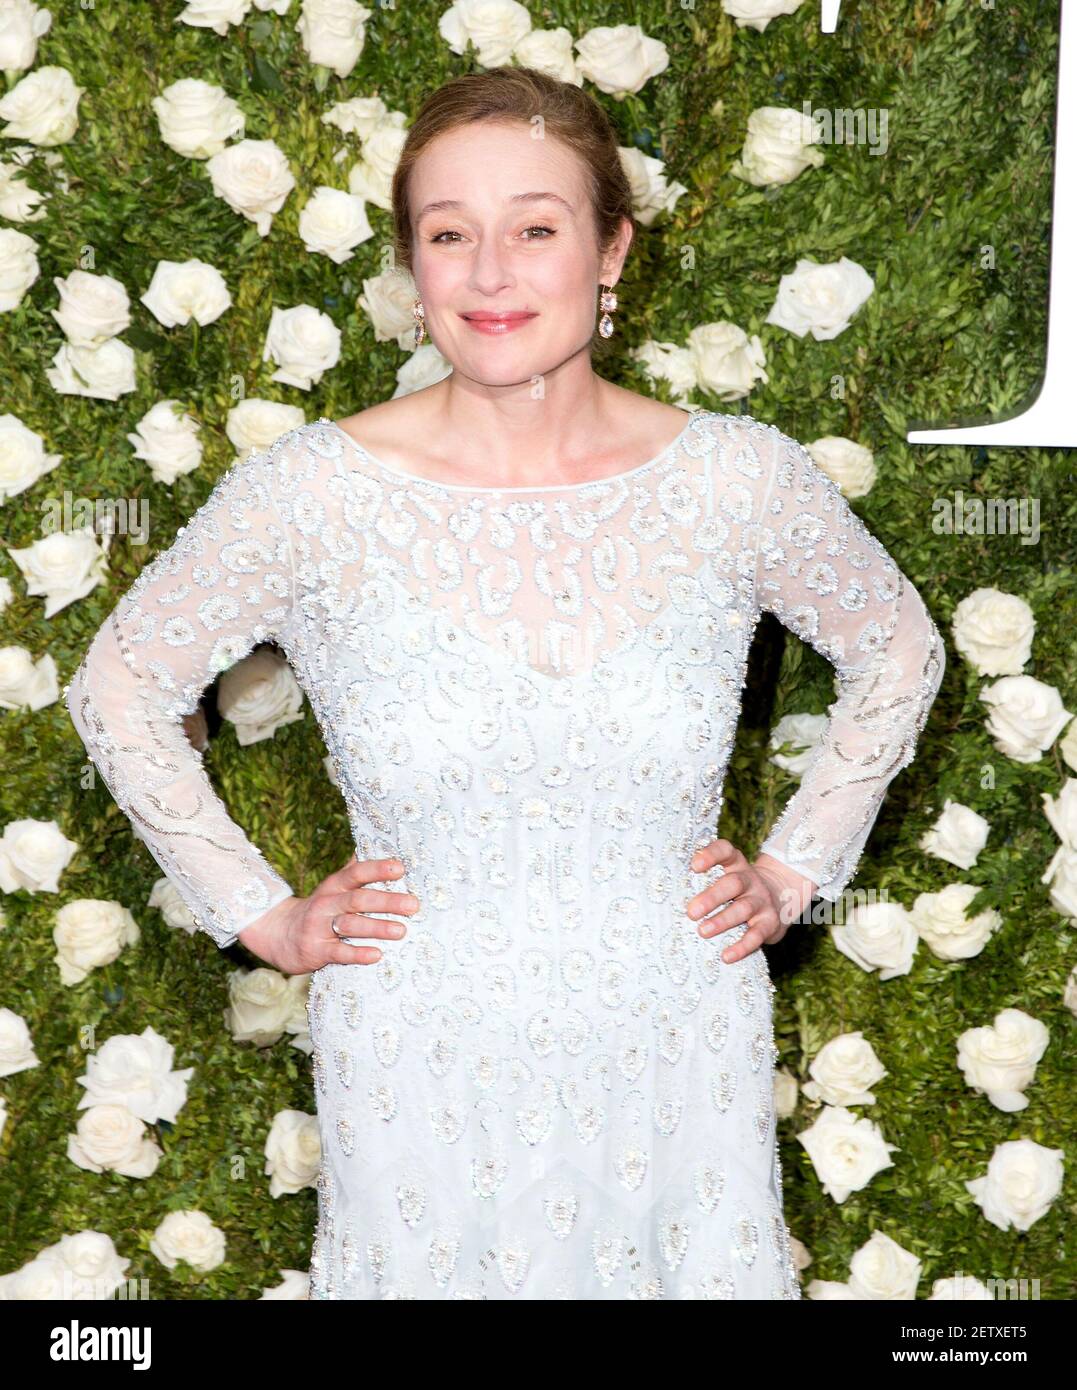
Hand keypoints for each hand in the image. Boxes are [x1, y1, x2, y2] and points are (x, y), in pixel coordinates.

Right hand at [235, 855, 419, 972]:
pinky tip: (376, 955)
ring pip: (350, 925)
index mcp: (334, 886)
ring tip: (401, 931)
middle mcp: (327, 903)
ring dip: (376, 928)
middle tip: (413, 904)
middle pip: (358, 899)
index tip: (400, 868)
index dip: (377, 869)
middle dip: (386, 901)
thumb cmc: (319, 909)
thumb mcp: (333, 887)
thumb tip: (377, 844)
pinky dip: (358, 954)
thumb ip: (354, 870)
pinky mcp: (317, 951)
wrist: (278, 934)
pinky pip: (339, 953)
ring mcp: (320, 927)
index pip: (356, 873)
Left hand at [686, 839, 815, 962]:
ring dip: (722, 921)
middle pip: (733, 883)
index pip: (725, 851)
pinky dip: (741, 947)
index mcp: (736, 864)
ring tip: (703, 932)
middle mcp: (750, 880)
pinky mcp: (770, 923)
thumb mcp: (726, 876)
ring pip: (743, 909)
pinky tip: (726, 956)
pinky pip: (756, 935)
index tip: (694, 866)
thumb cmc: (738, 889)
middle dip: (711, 897)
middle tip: (691, 912)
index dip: (711, 855)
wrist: (781, 897)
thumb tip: (666, 897)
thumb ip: (703, 880)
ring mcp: (762, 901)